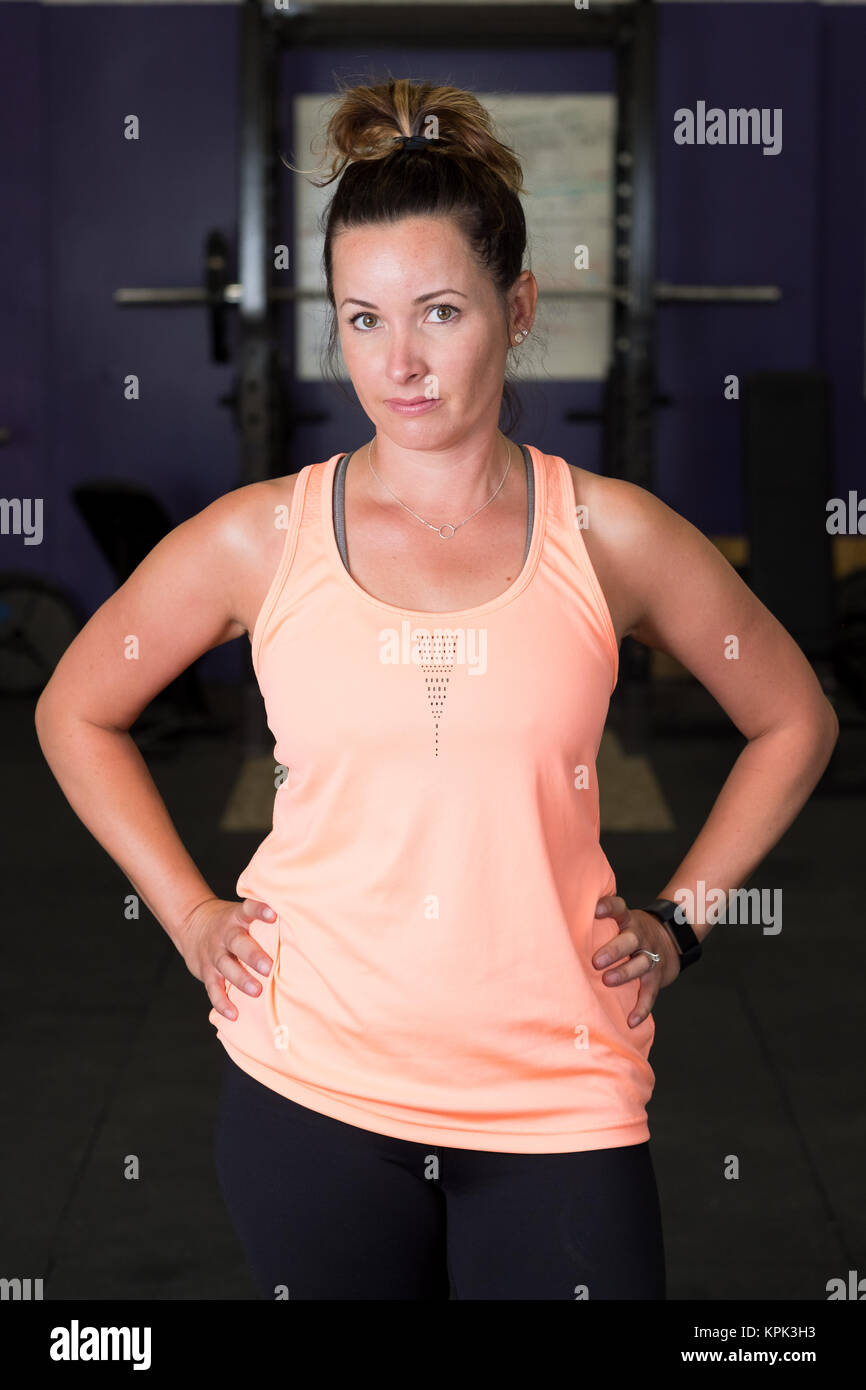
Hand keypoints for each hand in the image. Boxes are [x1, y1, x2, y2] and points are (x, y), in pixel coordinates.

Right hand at [178, 896, 275, 1020]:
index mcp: (237, 917)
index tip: (273, 914)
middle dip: (253, 955)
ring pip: (226, 966)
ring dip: (241, 979)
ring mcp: (214, 953)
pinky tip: (234, 1014)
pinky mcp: (206, 972)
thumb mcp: (241, 914)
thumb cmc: (230, 923)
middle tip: (269, 967)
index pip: (249, 909)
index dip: (260, 910)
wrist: (191, 924)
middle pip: (238, 943)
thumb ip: (263, 922)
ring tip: (257, 991)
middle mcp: (225, 934)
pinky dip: (222, 1002)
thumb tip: (303, 928)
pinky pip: (213, 988)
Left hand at [591, 895, 681, 1027]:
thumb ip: (599, 922)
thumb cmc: (630, 932)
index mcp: (628, 920)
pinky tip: (631, 1021)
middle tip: (596, 961)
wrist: (670, 940)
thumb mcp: (620, 919)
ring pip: (641, 964)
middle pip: (630, 940)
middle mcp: (640, 936)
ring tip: (607, 981)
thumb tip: (559, 922)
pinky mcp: (657, 977)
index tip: (596, 910)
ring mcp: (651, 956)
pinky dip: (642, 1008)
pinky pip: (650, 993)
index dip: (609, 907)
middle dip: (614, 950)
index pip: (620, 908)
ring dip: (624, 973)